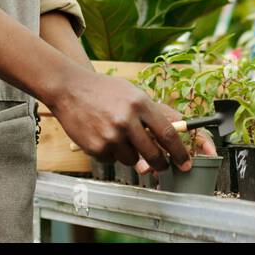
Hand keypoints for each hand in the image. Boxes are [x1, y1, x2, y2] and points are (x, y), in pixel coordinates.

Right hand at [47, 68, 192, 172]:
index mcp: (140, 104)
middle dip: (161, 163)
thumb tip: (179, 128)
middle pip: (153, 153)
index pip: (167, 133)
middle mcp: (126, 120)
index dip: (179, 151)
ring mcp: (111, 135)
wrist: (70, 89)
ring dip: (132, 155)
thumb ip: (154, 112)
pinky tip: (103, 136)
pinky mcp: (96, 147)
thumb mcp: (133, 93)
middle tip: (162, 165)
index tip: (185, 162)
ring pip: (132, 160)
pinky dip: (112, 153)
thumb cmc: (105, 91)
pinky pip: (113, 160)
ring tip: (120, 137)